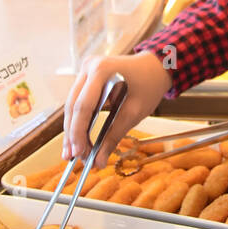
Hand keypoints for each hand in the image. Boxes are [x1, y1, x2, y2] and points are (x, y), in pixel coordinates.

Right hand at [63, 51, 172, 167]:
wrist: (156, 66)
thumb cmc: (149, 85)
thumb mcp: (134, 112)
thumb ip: (114, 136)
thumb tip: (98, 162)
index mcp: (101, 70)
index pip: (83, 105)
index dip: (78, 131)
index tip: (78, 153)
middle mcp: (89, 67)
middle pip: (73, 106)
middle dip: (72, 134)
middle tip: (72, 158)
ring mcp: (86, 70)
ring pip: (72, 105)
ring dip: (72, 130)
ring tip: (71, 154)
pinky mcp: (87, 77)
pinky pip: (78, 102)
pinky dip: (78, 121)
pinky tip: (77, 140)